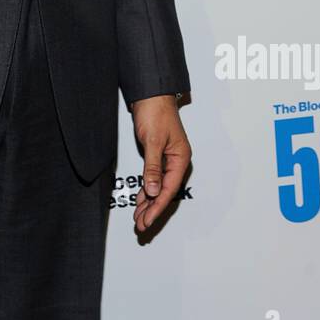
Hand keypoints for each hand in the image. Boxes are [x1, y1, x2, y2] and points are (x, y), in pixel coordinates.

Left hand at [130, 97, 191, 234]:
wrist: (150, 94)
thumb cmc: (155, 112)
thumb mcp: (153, 141)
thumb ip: (153, 167)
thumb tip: (154, 191)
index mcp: (181, 158)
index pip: (169, 189)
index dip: (157, 207)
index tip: (147, 220)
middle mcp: (176, 161)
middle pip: (165, 192)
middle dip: (152, 210)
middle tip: (140, 226)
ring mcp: (167, 160)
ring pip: (159, 188)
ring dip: (148, 203)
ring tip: (139, 219)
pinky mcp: (158, 156)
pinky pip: (153, 179)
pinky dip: (146, 191)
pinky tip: (140, 202)